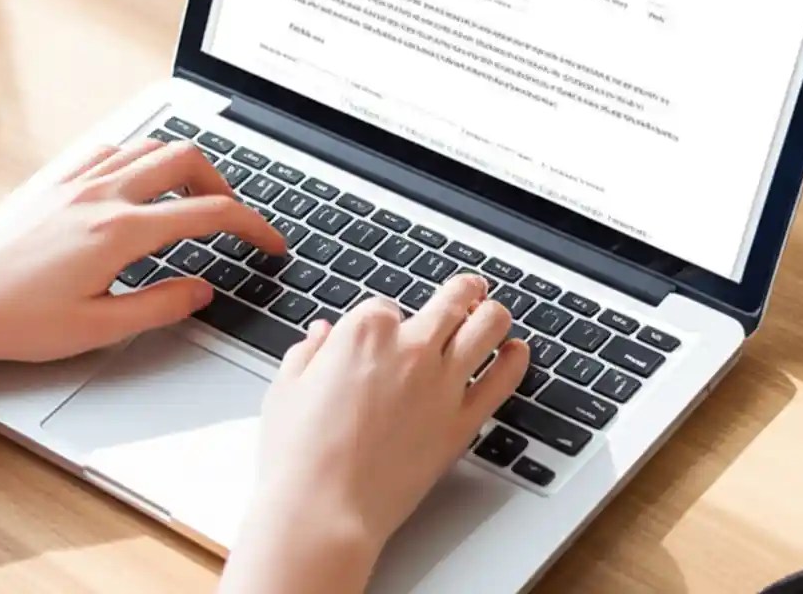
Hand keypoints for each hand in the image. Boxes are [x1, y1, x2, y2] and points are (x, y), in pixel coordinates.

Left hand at [0, 139, 284, 369]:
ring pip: (152, 146)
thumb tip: (204, 290)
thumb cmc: (16, 320)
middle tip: (233, 218)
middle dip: (226, 184)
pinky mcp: (55, 181)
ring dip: (186, 168)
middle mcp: (102, 195)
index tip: (270, 243)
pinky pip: (113, 150)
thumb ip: (162, 305)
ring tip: (193, 201)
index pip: (210, 213)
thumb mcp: (100, 328)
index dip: (254, 226)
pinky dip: (142, 160)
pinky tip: (141, 188)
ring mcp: (77, 181)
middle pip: (188, 159)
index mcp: (120, 232)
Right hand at [219, 274, 528, 593]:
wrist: (323, 510)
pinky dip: (516, 361)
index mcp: (364, 331)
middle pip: (453, 299)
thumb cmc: (298, 456)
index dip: (386, 319)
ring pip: (490, 325)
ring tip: (493, 315)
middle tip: (469, 292)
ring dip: (494, 314)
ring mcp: (442, 383)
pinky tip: (516, 353)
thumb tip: (321, 335)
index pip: (388, 305)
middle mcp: (410, 348)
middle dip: (464, 292)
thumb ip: (308, 353)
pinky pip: (504, 380)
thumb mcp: (286, 390)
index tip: (386, 332)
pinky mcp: (462, 421)